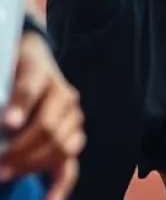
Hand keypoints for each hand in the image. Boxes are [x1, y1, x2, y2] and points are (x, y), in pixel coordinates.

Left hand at [0, 30, 83, 198]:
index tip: (8, 123)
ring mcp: (72, 117)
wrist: (35, 67)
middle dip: (20, 150)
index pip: (31, 88)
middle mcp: (63, 94)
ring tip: (7, 174)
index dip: (20, 106)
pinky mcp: (72, 138)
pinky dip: (60, 185)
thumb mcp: (6, 72)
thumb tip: (5, 124)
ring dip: (32, 164)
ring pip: (60, 146)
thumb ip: (5, 96)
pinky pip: (69, 165)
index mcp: (41, 71)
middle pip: (47, 126)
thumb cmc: (15, 73)